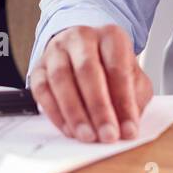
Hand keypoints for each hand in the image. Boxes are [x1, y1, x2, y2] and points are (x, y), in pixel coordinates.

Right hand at [29, 25, 152, 142]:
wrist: (84, 53)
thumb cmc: (112, 68)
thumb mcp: (134, 79)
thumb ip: (134, 100)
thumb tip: (126, 127)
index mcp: (110, 36)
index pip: (117, 68)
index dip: (124, 102)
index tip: (129, 130)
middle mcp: (81, 38)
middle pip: (87, 70)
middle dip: (98, 107)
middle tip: (107, 135)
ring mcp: (57, 51)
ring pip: (61, 79)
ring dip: (75, 113)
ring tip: (88, 136)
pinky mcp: (39, 67)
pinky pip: (42, 90)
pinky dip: (55, 113)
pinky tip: (69, 129)